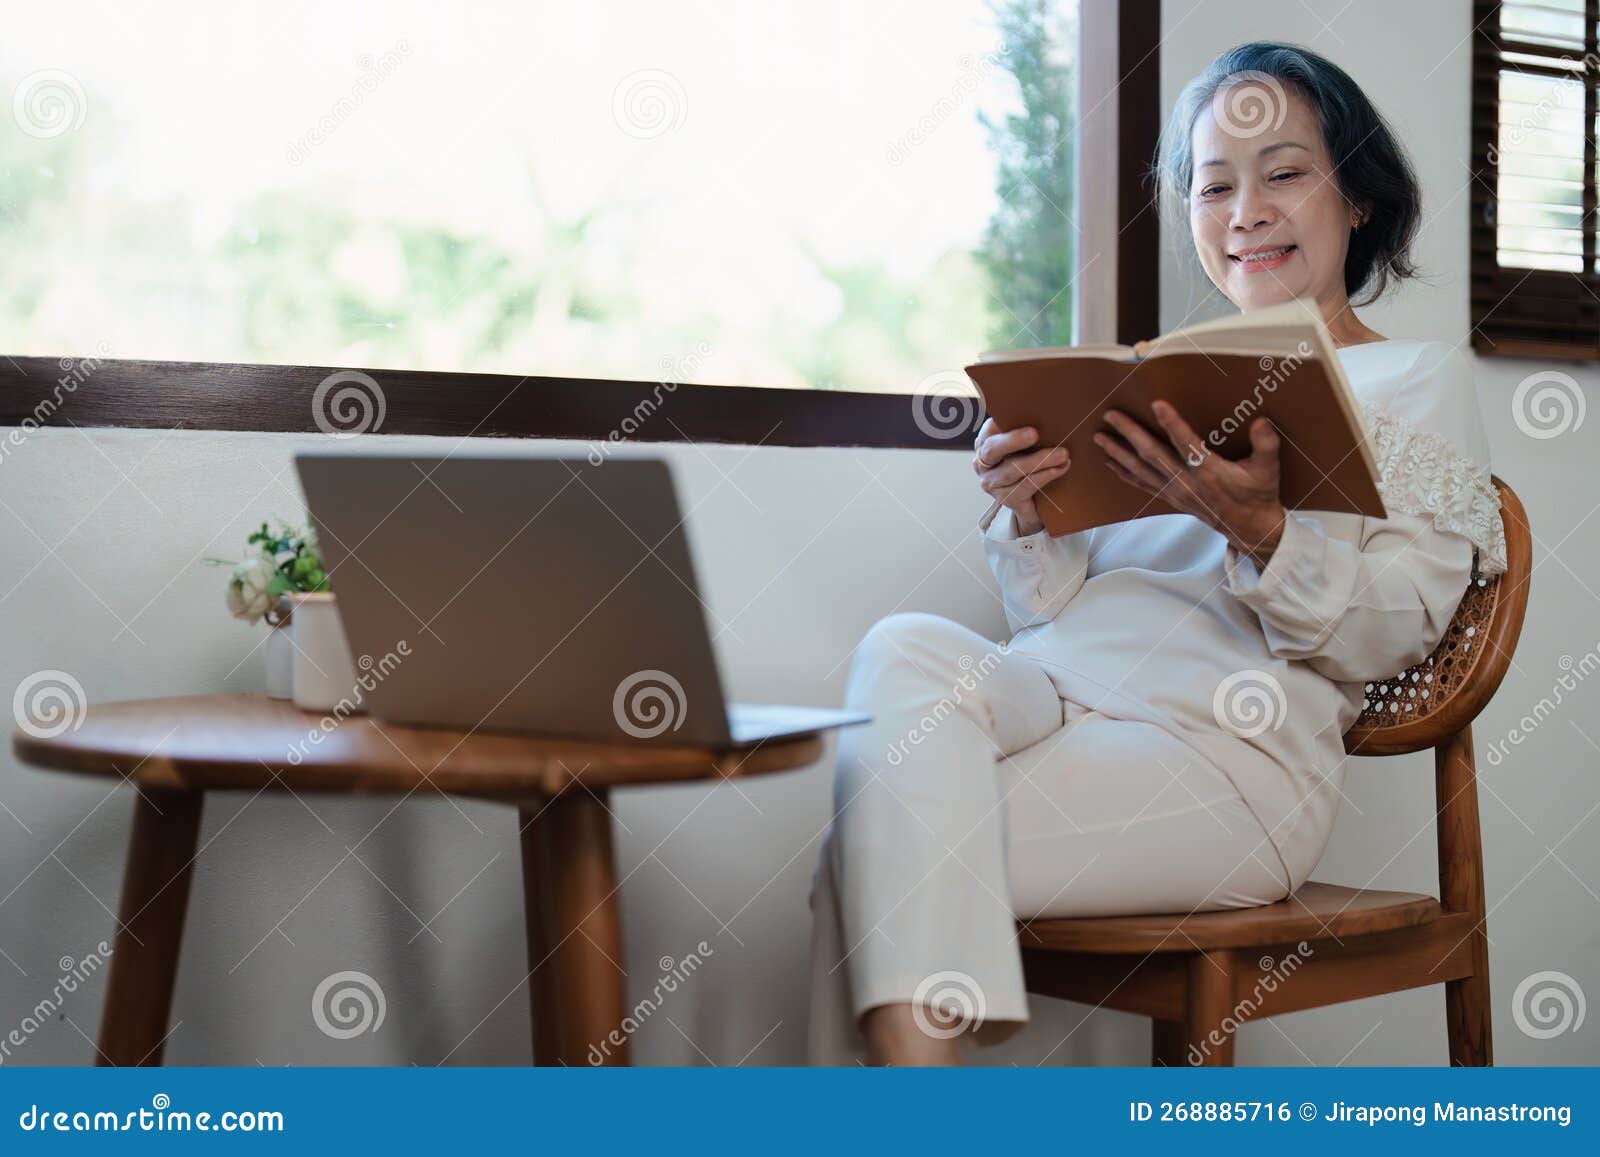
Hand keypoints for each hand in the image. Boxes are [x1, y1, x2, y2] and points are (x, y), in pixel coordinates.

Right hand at [973, 418, 1070, 535]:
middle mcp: (982, 463)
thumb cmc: (1028, 462)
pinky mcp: (1006, 498)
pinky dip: (1045, 476)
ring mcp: (992, 483)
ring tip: (1062, 454)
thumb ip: (1026, 428)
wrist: (1032, 500)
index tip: (1021, 418)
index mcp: (985, 442)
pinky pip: (1026, 486)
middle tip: (1035, 434)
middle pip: (993, 449)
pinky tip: (1060, 468)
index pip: (989, 429)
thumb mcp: (1024, 443)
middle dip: (1014, 440)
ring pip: (1014, 469)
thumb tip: (1046, 411)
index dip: (1003, 423)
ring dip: (1041, 460)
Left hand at [1093, 400, 1285, 564]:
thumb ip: (1266, 444)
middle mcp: (1186, 482)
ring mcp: (1175, 491)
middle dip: (1130, 433)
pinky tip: (1110, 461)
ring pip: (1141, 469)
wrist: (1249, 528)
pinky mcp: (1171, 497)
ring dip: (1118, 452)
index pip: (1187, 445)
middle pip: (1152, 454)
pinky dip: (1124, 472)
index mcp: (1209, 472)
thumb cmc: (1258, 494)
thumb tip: (1262, 421)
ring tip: (1100, 437)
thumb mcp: (1268, 470)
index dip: (1172, 425)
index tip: (1157, 405)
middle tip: (1111, 415)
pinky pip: (1142, 483)